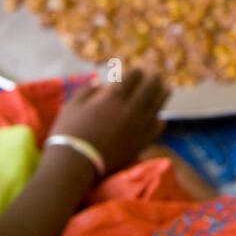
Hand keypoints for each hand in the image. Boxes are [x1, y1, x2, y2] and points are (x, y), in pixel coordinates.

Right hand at [47, 69, 169, 174]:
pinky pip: (154, 130)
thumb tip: (100, 84)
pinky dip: (159, 122)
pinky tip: (160, 119)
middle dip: (154, 79)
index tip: (139, 70)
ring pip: (156, 108)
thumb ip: (87, 91)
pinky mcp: (138, 145)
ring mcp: (136, 128)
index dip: (137, 72)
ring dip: (163, 96)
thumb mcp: (72, 106)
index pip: (132, 78)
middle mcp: (128, 110)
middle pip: (148, 90)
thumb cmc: (68, 133)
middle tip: (158, 74)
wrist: (74, 165)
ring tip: (167, 89)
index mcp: (112, 98)